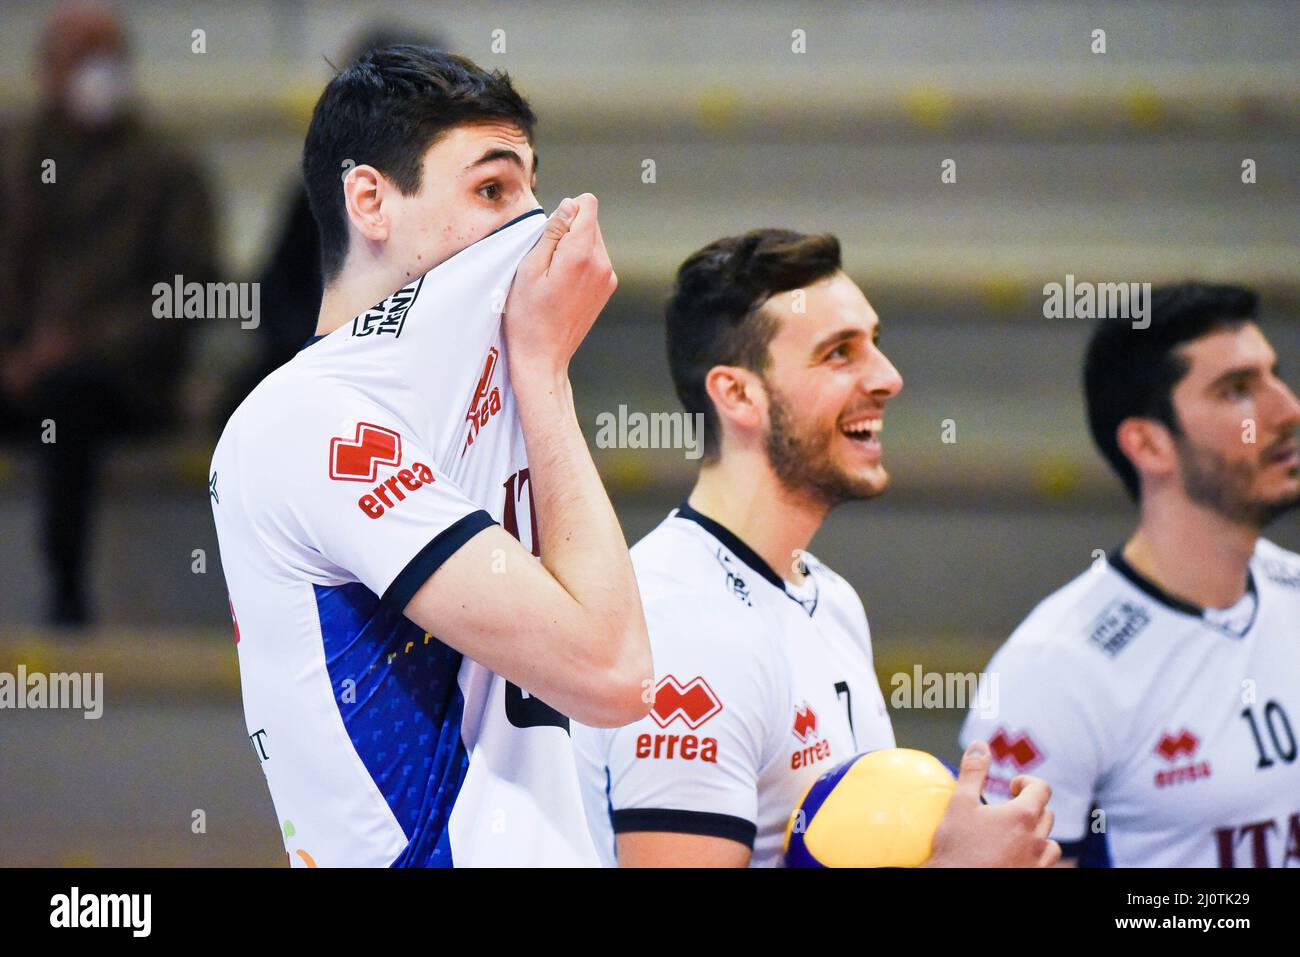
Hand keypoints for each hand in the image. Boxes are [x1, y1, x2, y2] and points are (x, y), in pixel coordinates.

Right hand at [503, 193, 616, 380]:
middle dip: (567, 232)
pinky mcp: (607, 289)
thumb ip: (552, 233)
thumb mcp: (529, 268)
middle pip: (590, 222)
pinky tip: (561, 286)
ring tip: (552, 277)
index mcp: (582, 255)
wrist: (543, 357)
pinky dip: (579, 264)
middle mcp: (602, 264)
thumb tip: (569, 206)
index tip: (550, 234)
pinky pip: (594, 260)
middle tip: (546, 261)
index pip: (587, 205)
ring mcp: (608, 278)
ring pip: (592, 241)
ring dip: (572, 249)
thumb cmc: (529, 318)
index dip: (565, 211)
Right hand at [924, 740, 1060, 866]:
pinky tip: (1015, 857)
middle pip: (1046, 814)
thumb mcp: (960, 804)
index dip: (1027, 783)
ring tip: (1013, 836)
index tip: (1011, 787)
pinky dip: (1035, 857)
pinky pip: (1044, 864)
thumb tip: (980, 745)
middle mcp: (1037, 840)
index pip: (1041, 789)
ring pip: (1049, 843)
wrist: (956, 883)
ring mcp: (1038, 863)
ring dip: (1036, 835)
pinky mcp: (1034, 877)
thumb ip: (973, 772)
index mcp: (1022, 816)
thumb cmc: (958, 849)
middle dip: (1030, 807)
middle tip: (1007, 810)